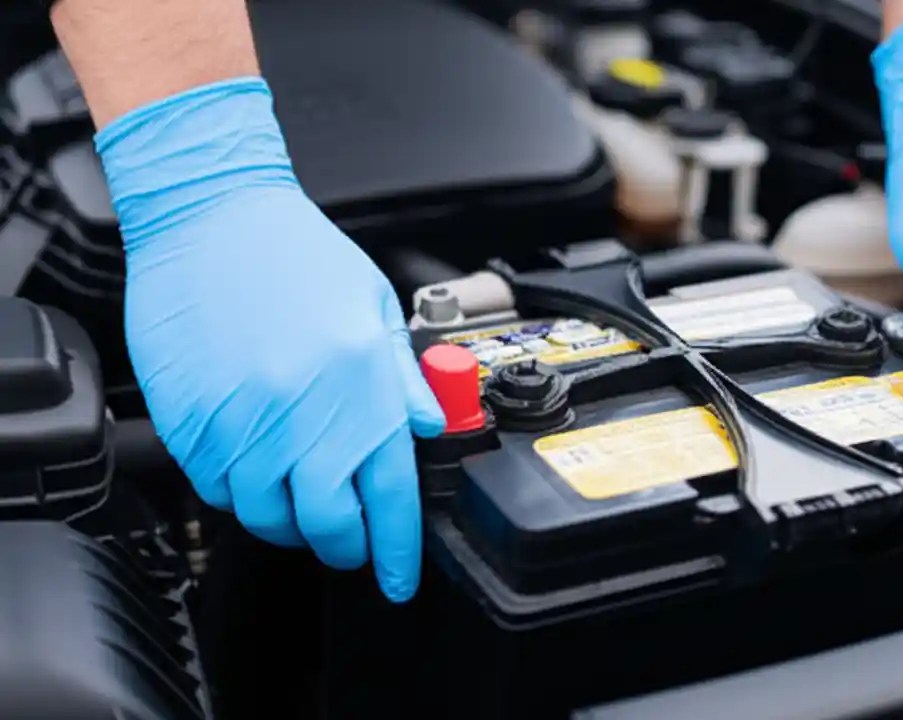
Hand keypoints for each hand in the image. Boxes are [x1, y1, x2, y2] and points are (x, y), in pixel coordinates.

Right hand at [98, 78, 443, 601]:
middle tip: (350, 542)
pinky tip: (255, 464)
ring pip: (266, 517)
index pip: (389, 498)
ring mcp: (240, 423)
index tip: (398, 576)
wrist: (210, 214)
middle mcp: (301, 413)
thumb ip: (403, 379)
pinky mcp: (190, 423)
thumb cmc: (295, 253)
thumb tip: (431, 428)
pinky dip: (241, 493)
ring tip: (302, 497)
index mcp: (360, 385)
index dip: (397, 551)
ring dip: (290, 522)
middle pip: (327, 527)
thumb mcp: (374, 308)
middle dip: (345, 547)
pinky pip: (216, 489)